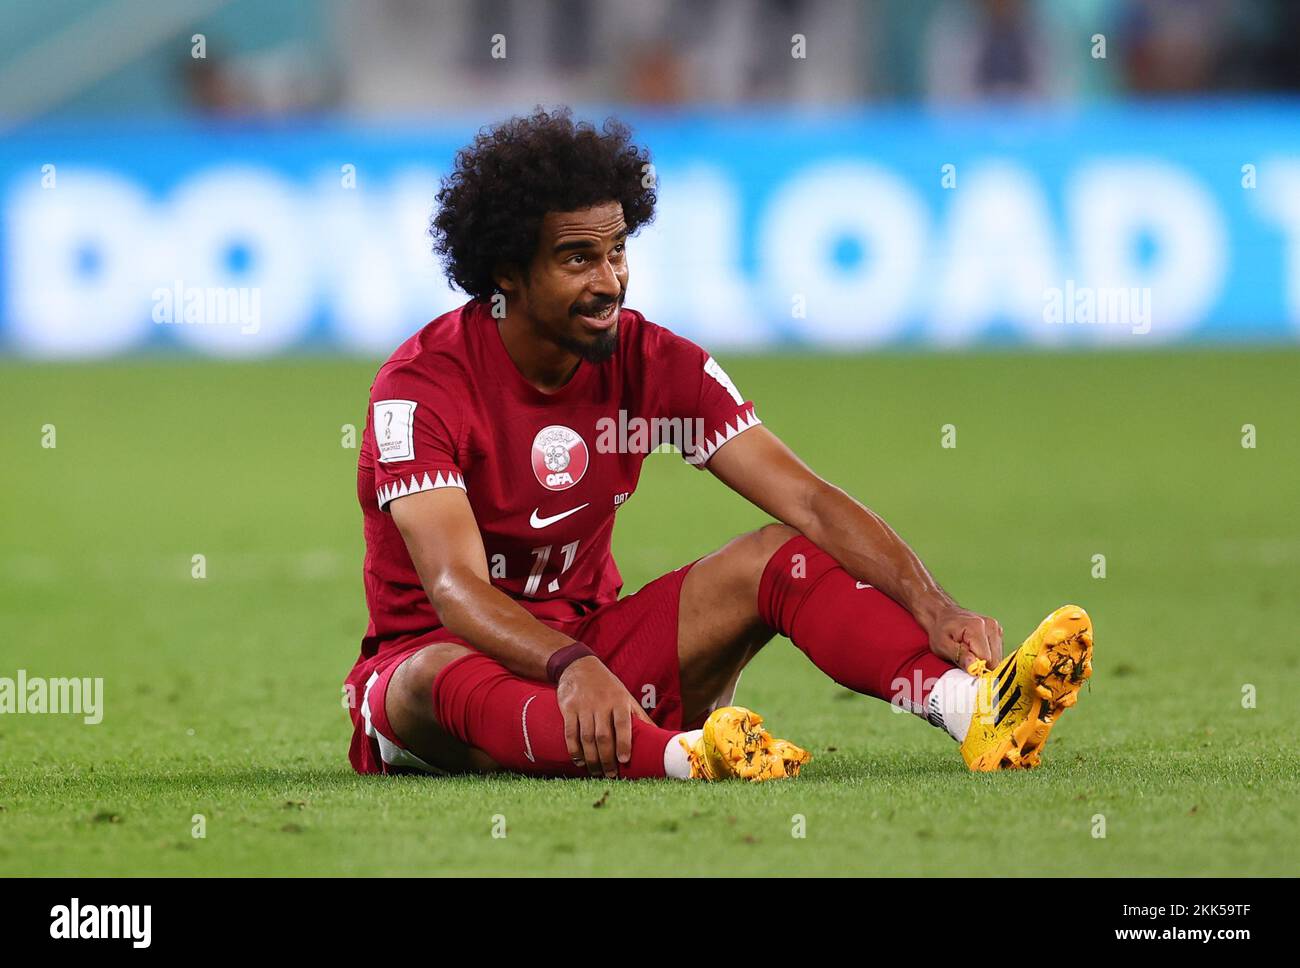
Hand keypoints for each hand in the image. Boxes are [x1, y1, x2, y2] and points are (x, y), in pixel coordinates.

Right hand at [555, 655, 654, 777]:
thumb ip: (639, 717)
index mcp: (619, 700)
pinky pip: (570, 733)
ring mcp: (583, 706)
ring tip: (597, 772)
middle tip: (610, 775)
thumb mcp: (626, 696)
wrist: (579, 666)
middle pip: (603, 736)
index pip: (622, 724)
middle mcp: (601, 703)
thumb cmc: (607, 686)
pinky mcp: (568, 708)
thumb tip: (659, 737)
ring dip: (591, 759)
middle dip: (606, 759)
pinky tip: (579, 761)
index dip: (623, 743)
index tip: (624, 760)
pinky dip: (574, 750)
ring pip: (586, 738)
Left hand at [925, 605, 1003, 670]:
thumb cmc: (940, 630)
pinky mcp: (998, 633)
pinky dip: (985, 656)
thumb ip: (960, 656)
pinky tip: (973, 648)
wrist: (942, 615)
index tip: (963, 662)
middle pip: (994, 660)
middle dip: (979, 664)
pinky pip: (996, 654)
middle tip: (963, 655)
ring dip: (982, 660)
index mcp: (977, 627)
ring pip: (996, 658)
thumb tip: (975, 668)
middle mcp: (991, 626)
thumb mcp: (943, 645)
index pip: (987, 659)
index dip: (975, 666)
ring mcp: (996, 629)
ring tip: (967, 650)